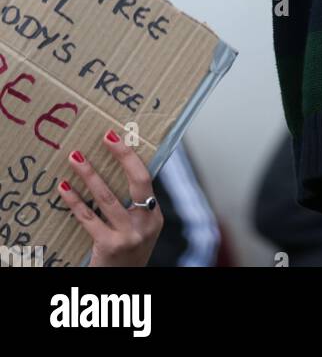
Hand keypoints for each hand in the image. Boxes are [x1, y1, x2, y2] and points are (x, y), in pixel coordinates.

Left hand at [58, 131, 163, 266]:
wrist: (121, 286)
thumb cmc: (127, 256)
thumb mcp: (140, 230)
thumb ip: (134, 207)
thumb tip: (117, 171)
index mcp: (154, 216)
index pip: (145, 178)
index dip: (130, 156)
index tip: (114, 136)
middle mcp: (146, 224)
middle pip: (135, 181)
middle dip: (121, 155)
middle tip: (105, 136)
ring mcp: (129, 235)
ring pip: (107, 197)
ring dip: (89, 174)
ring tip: (75, 157)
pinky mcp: (109, 246)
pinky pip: (89, 218)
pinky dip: (75, 201)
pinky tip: (64, 189)